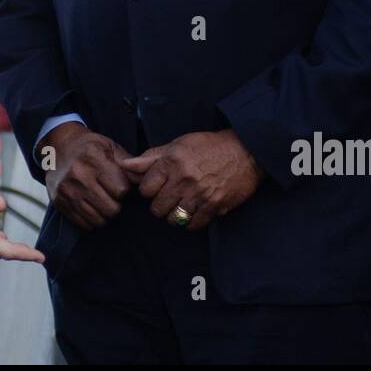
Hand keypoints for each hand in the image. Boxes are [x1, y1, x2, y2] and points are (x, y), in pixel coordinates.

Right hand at [41, 122, 132, 230]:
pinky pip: (83, 223)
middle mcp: (78, 175)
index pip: (121, 190)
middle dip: (116, 204)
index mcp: (94, 158)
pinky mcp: (59, 202)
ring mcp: (67, 190)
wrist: (57, 147)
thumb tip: (145, 179)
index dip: (124, 190)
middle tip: (112, 196)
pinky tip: (91, 206)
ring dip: (104, 214)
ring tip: (102, 201)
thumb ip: (129, 163)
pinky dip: (91, 219)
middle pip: (111, 209)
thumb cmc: (89, 148)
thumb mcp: (109, 147)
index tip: (120, 184)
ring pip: (98, 220)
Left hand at [119, 130, 263, 230]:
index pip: (145, 189)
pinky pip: (193, 225)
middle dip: (159, 205)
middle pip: (156, 208)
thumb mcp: (177, 145)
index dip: (149, 190)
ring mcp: (200, 194)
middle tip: (168, 197)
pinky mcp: (214, 206)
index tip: (156, 187)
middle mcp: (184, 179)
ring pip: (173, 219)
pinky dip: (191, 222)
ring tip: (181, 205)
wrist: (245, 151)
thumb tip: (126, 165)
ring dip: (174, 215)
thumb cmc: (208, 146)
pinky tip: (194, 211)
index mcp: (172, 162)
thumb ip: (150, 158)